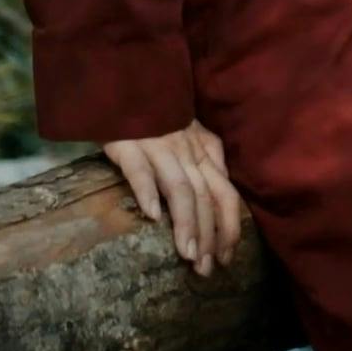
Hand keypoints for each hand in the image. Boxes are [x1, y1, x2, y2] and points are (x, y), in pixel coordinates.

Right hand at [100, 121, 241, 275]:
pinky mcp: (128, 144)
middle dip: (208, 235)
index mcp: (202, 151)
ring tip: (187, 254)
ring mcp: (157, 146)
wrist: (122, 81)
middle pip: (204, 198)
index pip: (224, 193)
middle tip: (205, 269)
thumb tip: (224, 184)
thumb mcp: (191, 130)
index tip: (225, 257)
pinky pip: (140, 169)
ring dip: (186, 222)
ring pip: (180, 188)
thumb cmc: (156, 113)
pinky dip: (148, 192)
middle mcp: (186, 151)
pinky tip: (152, 216)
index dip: (229, 226)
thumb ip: (210, 155)